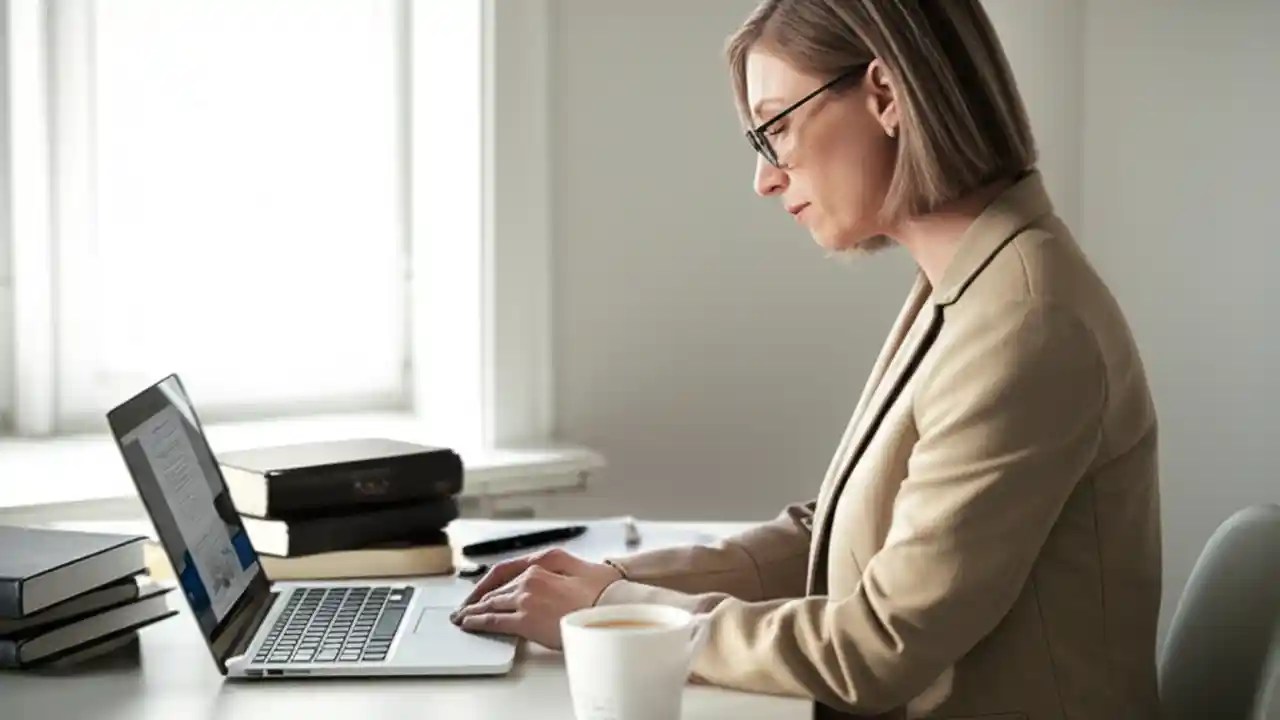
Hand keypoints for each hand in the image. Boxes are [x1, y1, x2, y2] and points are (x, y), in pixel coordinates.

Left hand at [449, 548, 622, 648]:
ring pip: (492, 603)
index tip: (479, 589)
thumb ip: (558, 566)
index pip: (505, 570)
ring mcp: (526, 599)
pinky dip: (478, 621)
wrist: (612, 611)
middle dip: (478, 598)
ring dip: (474, 610)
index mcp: (543, 563)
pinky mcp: (525, 620)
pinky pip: (494, 620)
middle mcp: (530, 578)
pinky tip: (470, 624)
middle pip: (497, 589)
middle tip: (466, 607)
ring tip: (464, 617)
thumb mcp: (581, 567)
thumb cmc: (605, 593)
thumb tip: (543, 570)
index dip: (487, 581)